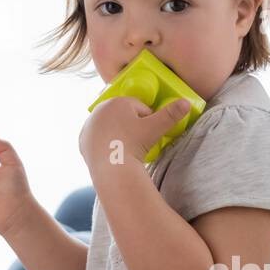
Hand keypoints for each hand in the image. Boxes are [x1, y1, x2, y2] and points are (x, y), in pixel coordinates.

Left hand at [79, 95, 193, 168]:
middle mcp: (100, 109)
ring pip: (110, 127)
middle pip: (123, 116)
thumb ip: (171, 114)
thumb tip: (187, 103)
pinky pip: (99, 139)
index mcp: (117, 101)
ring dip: (119, 134)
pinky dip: (105, 144)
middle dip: (132, 126)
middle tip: (137, 142)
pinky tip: (112, 151)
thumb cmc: (134, 145)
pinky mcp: (83, 140)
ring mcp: (89, 124)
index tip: (147, 134)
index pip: (139, 109)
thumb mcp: (156, 128)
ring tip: (125, 148)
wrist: (113, 168)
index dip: (147, 122)